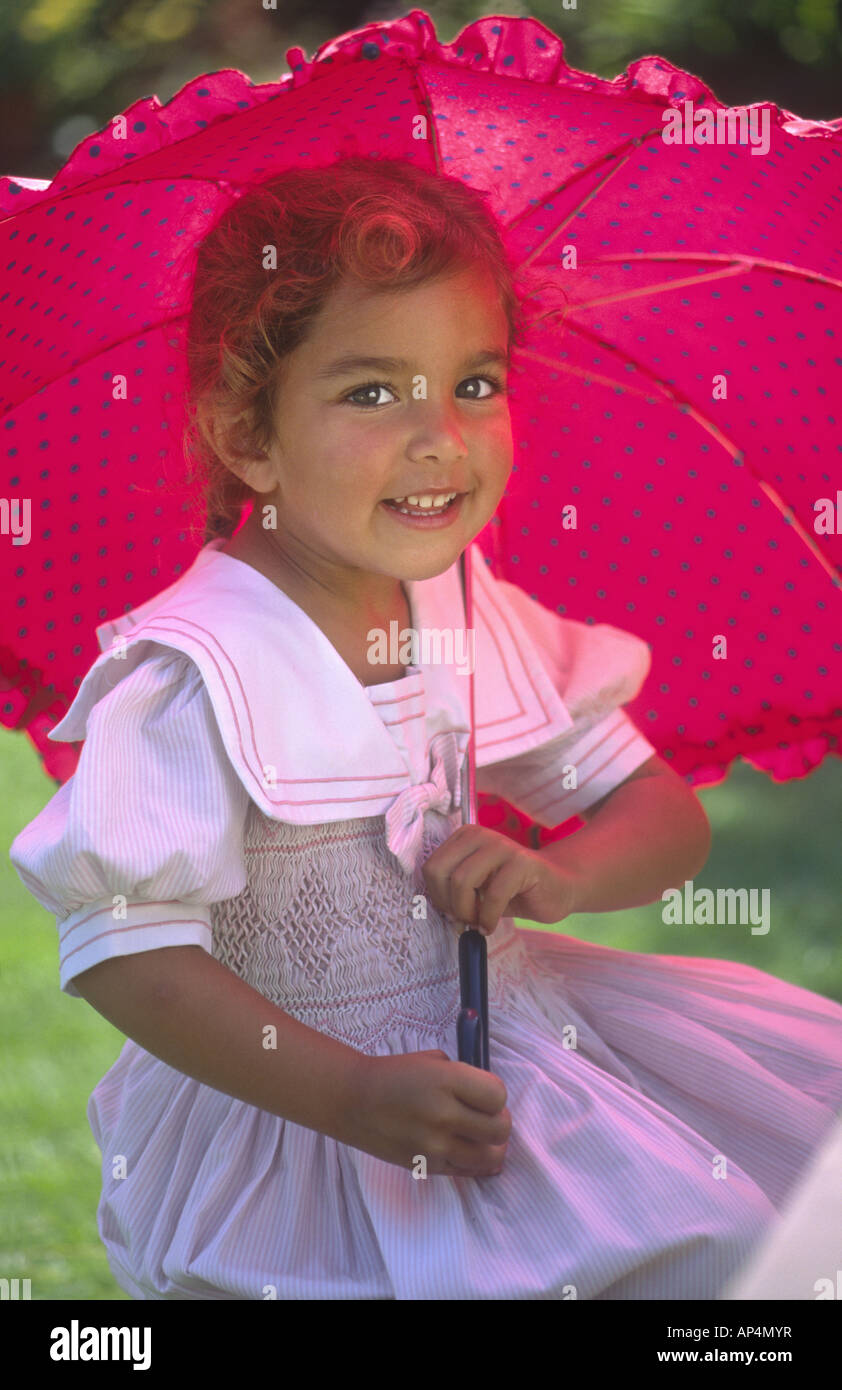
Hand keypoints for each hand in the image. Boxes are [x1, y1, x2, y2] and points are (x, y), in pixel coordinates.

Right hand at [342, 1049, 510, 1176]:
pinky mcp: (426, 1166)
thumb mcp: (433, 1061)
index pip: (498, 1096)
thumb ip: (465, 1078)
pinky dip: (475, 1163)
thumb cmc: (394, 1074)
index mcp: (445, 1081)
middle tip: (487, 1116)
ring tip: (480, 1136)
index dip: (496, 1095)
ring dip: (491, 1146)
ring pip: (490, 1158)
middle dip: (499, 1121)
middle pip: (499, 1129)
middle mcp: (443, 1115)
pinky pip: (467, 1171)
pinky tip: (471, 1150)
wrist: (352, 1100)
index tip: (485, 1094)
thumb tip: (490, 1099)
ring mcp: (434, 1145)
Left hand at [421, 825, 577, 935]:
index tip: (453, 912)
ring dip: (467, 912)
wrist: (557, 887)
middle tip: (465, 920)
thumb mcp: (476, 890)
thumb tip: (434, 910)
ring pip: (462, 880)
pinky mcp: (522, 862)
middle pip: (440, 872)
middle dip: (449, 904)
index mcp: (463, 837)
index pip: (430, 868)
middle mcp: (479, 835)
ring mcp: (501, 845)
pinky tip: (491, 926)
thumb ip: (453, 892)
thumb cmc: (512, 891)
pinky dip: (488, 918)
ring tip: (479, 923)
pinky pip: (493, 894)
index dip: (437, 897)